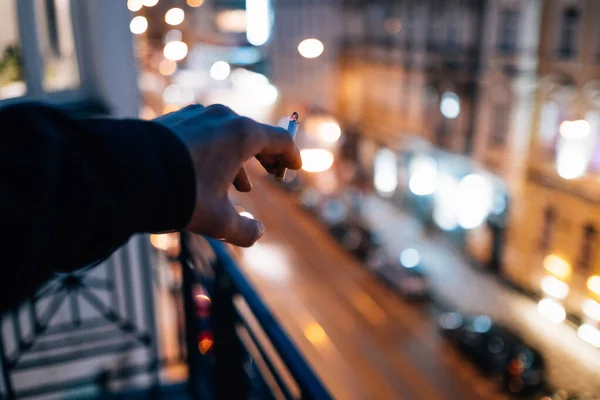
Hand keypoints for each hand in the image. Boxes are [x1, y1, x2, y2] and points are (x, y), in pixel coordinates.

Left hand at [154, 104, 301, 246]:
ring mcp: (196, 115)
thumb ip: (245, 230)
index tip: (295, 168)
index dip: (291, 156)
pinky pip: (205, 134)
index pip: (279, 140)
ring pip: (228, 135)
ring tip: (241, 185)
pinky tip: (208, 174)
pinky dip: (215, 153)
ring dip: (239, 159)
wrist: (128, 173)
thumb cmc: (181, 194)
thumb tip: (257, 232)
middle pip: (255, 134)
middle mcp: (221, 117)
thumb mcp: (218, 220)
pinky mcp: (175, 120)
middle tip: (272, 172)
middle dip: (266, 157)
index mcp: (241, 134)